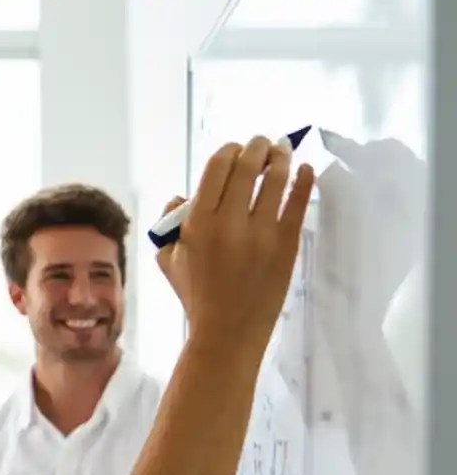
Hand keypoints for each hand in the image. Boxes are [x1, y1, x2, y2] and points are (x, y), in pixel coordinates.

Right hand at [158, 136, 314, 353]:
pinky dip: (304, 180)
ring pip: (275, 180)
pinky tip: (306, 169)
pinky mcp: (285, 245)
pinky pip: (298, 203)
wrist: (227, 331)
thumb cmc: (195, 295)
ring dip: (281, 158)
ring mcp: (260, 233)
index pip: (217, 169)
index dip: (229, 151)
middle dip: (257, 147)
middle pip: (247, 168)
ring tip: (283, 151)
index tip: (236, 149)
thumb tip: (183, 195)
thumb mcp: (168, 259)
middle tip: (263, 143)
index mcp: (196, 223)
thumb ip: (170, 223)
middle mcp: (228, 223)